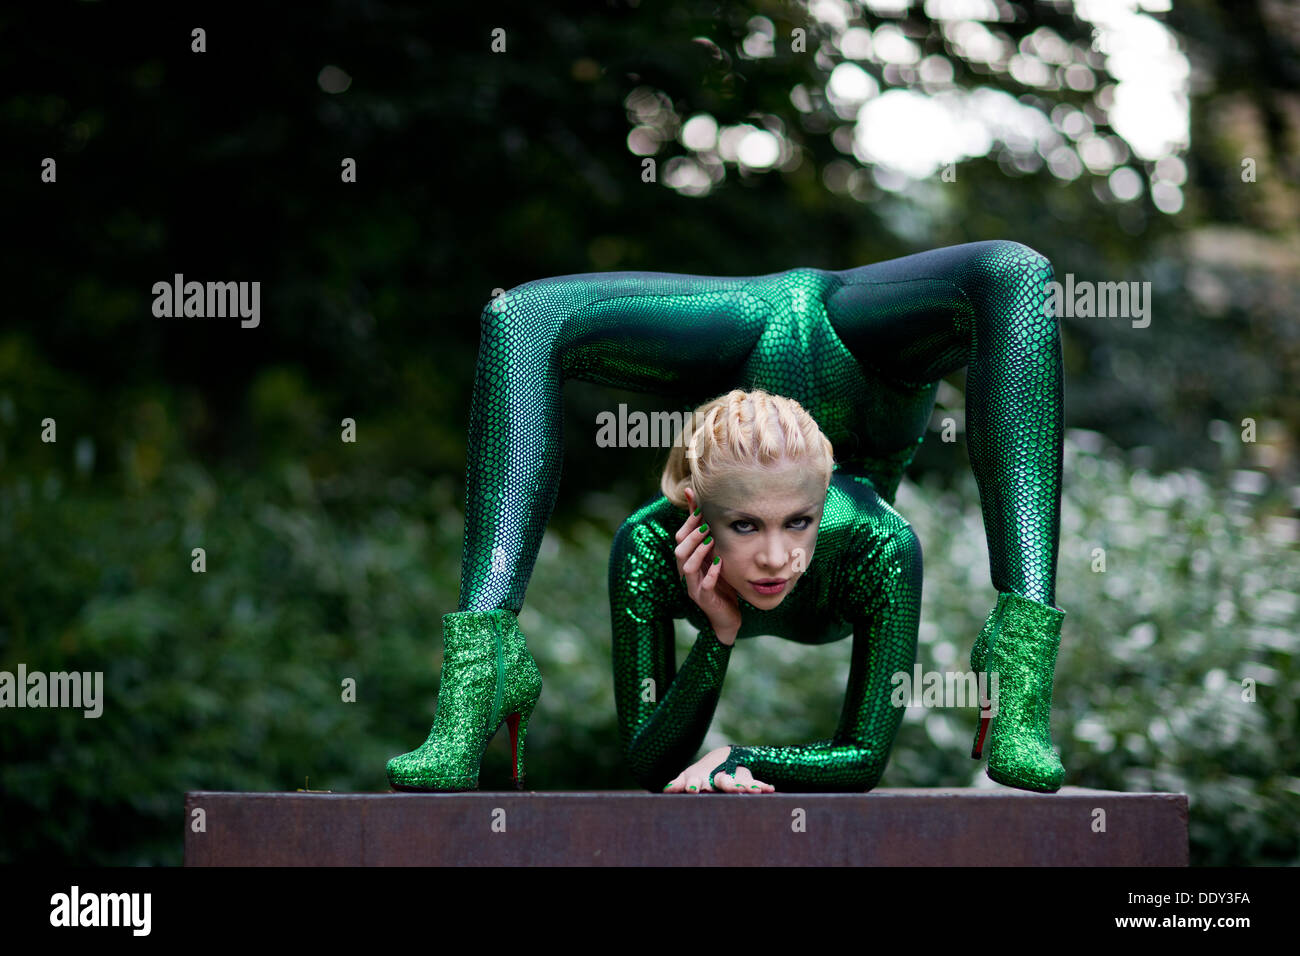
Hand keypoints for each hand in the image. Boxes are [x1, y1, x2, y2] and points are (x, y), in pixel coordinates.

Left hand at [661, 746, 774, 793]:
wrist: (724, 758)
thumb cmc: (702, 775)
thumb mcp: (689, 777)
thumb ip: (679, 784)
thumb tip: (666, 790)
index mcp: (701, 778)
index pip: (697, 781)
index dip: (694, 785)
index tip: (693, 789)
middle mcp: (718, 778)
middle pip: (721, 781)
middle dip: (725, 784)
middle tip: (731, 787)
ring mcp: (733, 778)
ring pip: (739, 782)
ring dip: (744, 785)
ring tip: (751, 789)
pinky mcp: (747, 780)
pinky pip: (755, 784)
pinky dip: (761, 786)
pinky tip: (770, 789)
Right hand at [675, 488, 741, 641]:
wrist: (726, 616)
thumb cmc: (720, 583)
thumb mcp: (715, 556)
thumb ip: (708, 535)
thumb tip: (702, 506)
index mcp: (687, 561)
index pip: (680, 537)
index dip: (688, 523)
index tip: (701, 509)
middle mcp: (686, 573)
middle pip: (679, 550)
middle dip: (692, 536)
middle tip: (707, 525)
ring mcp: (694, 587)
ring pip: (687, 567)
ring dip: (698, 552)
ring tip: (711, 541)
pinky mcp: (704, 599)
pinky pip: (704, 586)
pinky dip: (711, 574)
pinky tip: (719, 564)